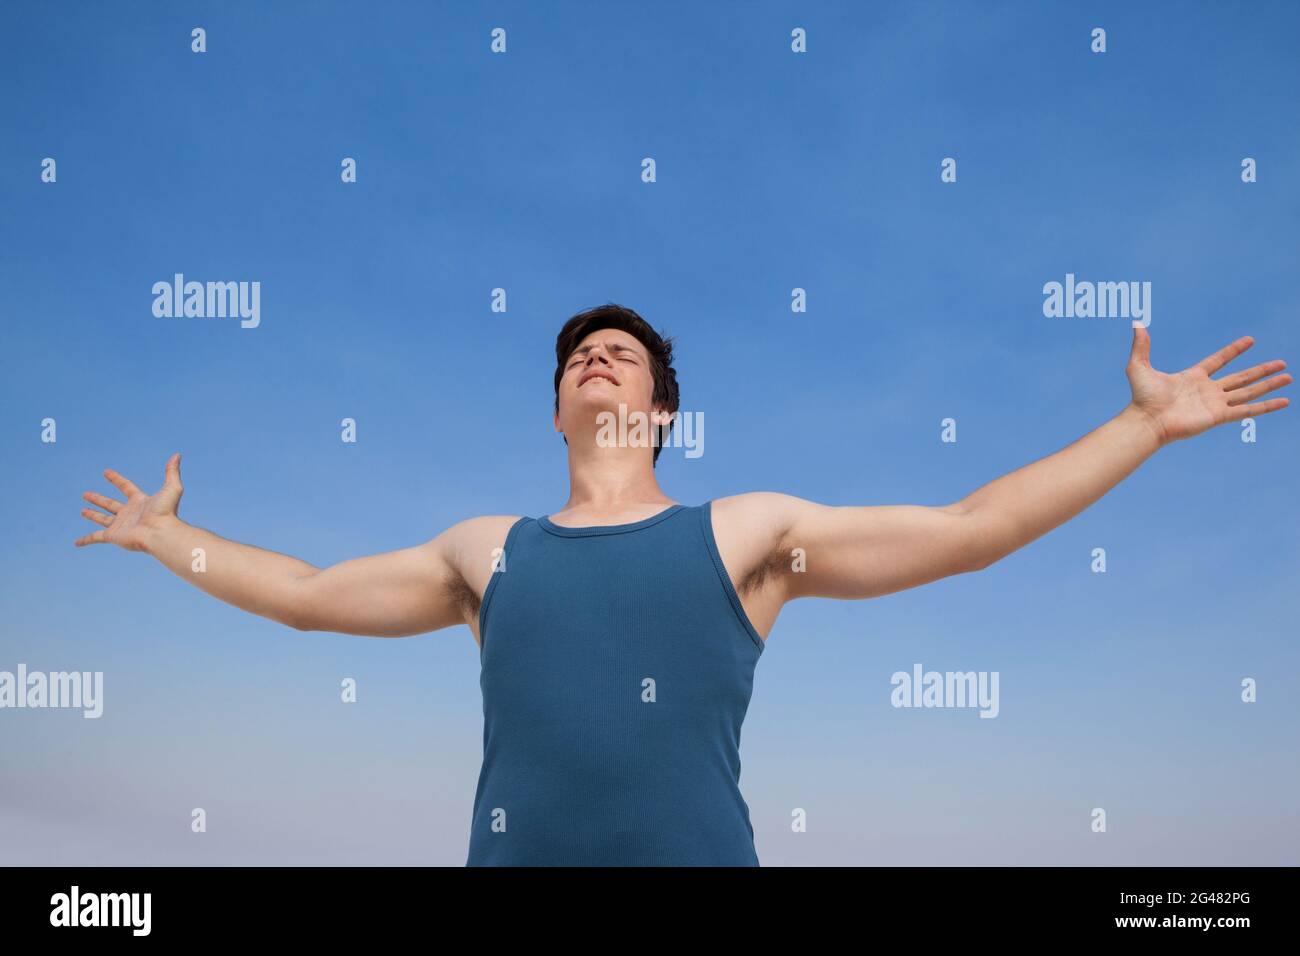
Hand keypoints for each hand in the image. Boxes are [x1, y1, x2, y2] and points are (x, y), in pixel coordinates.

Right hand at [76, 453, 183, 551]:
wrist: (161, 532)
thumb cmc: (167, 512)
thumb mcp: (171, 488)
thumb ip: (172, 472)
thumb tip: (177, 455)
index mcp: (140, 501)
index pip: (126, 487)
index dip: (116, 479)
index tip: (106, 472)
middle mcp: (129, 513)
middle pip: (111, 504)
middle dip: (98, 499)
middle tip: (86, 494)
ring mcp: (120, 525)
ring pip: (102, 519)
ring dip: (92, 515)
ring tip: (82, 511)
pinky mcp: (113, 536)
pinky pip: (95, 537)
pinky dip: (85, 540)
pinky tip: (76, 543)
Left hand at [1126, 326, 1290, 445]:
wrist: (1146, 421)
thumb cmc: (1142, 398)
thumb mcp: (1139, 367)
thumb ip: (1141, 346)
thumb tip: (1136, 323)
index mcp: (1193, 377)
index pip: (1219, 360)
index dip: (1234, 351)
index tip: (1250, 340)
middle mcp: (1208, 390)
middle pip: (1242, 377)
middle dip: (1262, 370)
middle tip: (1282, 363)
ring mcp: (1214, 404)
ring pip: (1249, 392)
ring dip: (1269, 385)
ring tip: (1288, 377)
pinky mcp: (1218, 417)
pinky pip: (1248, 410)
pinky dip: (1266, 406)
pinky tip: (1283, 401)